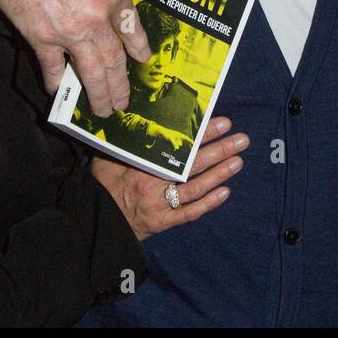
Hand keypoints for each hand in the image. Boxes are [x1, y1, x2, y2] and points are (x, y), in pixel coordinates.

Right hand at [0, 0, 150, 113]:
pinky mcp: (40, 36)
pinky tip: (57, 90)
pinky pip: (52, 67)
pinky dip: (55, 81)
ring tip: (102, 110)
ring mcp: (70, 29)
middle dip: (120, 85)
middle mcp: (96, 15)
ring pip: (91, 71)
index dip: (139, 48)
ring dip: (98, 94)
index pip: (132, 28)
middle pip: (114, 59)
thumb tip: (95, 1)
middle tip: (122, 103)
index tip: (143, 61)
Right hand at [90, 117, 246, 240]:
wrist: (94, 221)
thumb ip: (124, 140)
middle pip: (193, 164)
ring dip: (220, 174)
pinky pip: (190, 213)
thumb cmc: (102, 185)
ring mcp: (160, 204)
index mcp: (143, 164)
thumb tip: (134, 115)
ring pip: (196, 187)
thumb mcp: (107, 158)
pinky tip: (226, 192)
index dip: (202, 133)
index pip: (179, 144)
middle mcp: (155, 182)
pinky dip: (209, 203)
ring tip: (239, 160)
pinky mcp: (163, 223)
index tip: (223, 122)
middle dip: (220, 150)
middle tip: (242, 139)